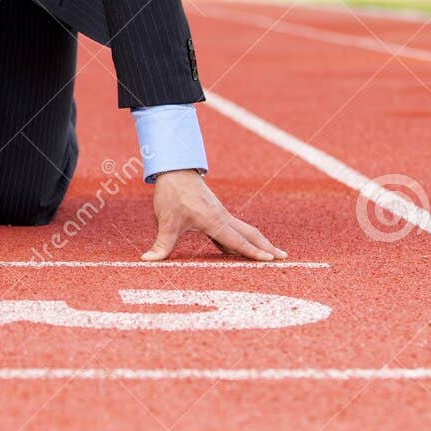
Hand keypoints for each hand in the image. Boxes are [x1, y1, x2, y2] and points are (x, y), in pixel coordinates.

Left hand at [142, 170, 285, 261]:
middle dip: (267, 246)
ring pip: (245, 230)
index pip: (237, 240)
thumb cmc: (172, 194)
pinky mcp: (216, 213)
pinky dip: (243, 239)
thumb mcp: (166, 221)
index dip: (253, 252)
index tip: (270, 260)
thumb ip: (161, 244)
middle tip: (283, 257)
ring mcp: (221, 214)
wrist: (175, 169)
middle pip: (250, 234)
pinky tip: (241, 249)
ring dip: (259, 242)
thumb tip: (147, 261)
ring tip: (272, 254)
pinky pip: (233, 229)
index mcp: (214, 221)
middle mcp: (222, 218)